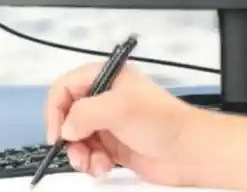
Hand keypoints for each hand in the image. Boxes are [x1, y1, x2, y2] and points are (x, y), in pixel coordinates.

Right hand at [43, 62, 201, 185]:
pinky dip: (92, 163)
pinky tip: (103, 167)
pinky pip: (90, 154)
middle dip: (67, 136)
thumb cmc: (162, 121)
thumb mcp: (118, 108)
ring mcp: (109, 124)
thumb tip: (66, 128)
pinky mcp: (115, 147)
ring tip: (91, 163)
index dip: (56, 109)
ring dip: (79, 153)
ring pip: (77, 138)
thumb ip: (84, 113)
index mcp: (106, 78)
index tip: (57, 132)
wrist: (190, 152)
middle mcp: (105, 99)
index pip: (65, 88)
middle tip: (74, 151)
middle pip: (68, 116)